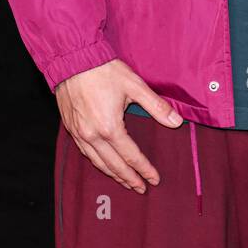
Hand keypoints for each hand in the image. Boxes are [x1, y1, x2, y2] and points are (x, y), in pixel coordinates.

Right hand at [54, 59, 182, 192]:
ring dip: (112, 174)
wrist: (73, 59)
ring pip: (97, 162)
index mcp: (110, 127)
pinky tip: (103, 163)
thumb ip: (156, 106)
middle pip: (113, 165)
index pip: (131, 156)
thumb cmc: (104, 70)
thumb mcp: (135, 86)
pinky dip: (97, 162)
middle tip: (140, 188)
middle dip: (129, 178)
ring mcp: (79, 133)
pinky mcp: (70, 128)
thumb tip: (176, 122)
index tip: (154, 179)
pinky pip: (84, 152)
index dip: (144, 169)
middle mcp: (92, 135)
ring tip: (124, 181)